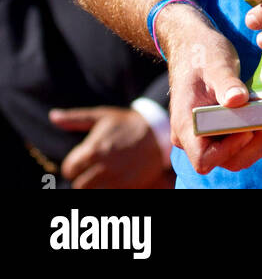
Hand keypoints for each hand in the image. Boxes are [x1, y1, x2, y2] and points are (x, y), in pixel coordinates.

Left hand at [49, 106, 171, 188]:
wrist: (158, 133)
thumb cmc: (126, 123)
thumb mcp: (102, 116)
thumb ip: (75, 119)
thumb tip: (53, 116)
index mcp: (93, 150)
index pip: (68, 169)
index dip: (72, 166)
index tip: (81, 161)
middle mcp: (103, 166)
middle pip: (79, 185)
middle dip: (83, 177)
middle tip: (93, 169)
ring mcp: (116, 179)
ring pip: (92, 192)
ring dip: (95, 184)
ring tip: (103, 174)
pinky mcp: (128, 187)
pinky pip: (108, 194)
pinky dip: (108, 188)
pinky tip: (114, 178)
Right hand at [159, 15, 261, 174]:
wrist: (193, 45)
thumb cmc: (201, 53)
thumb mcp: (216, 64)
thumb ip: (226, 83)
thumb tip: (237, 100)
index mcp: (186, 124)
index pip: (204, 158)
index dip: (229, 150)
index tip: (249, 129)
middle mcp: (193, 136)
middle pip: (227, 160)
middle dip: (255, 146)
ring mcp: (206, 134)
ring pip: (237, 155)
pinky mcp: (219, 129)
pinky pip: (240, 144)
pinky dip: (260, 137)